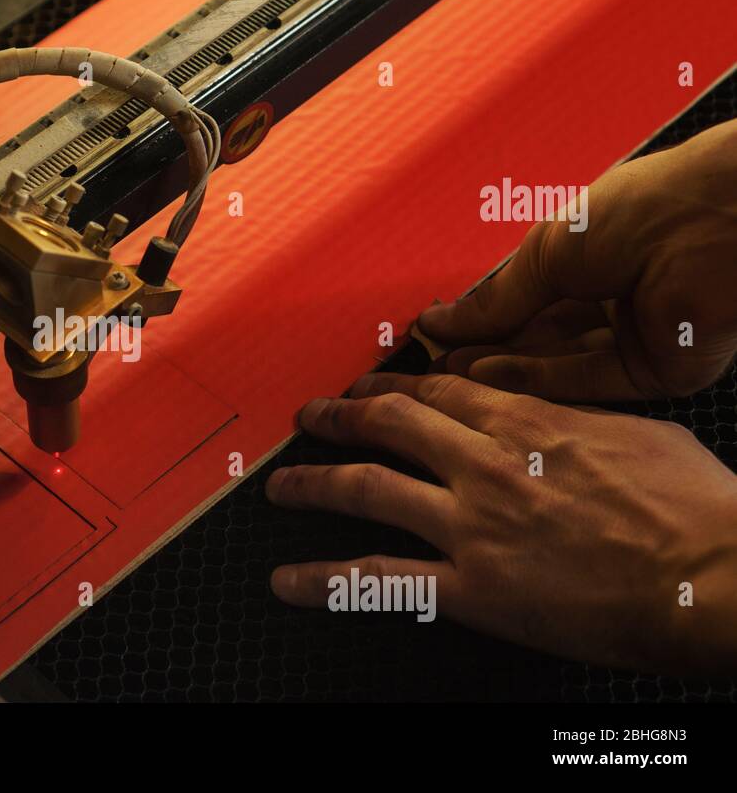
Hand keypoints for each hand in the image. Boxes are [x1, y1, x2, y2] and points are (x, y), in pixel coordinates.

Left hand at [265, 373, 736, 675]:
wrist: (716, 571)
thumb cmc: (695, 506)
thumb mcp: (637, 431)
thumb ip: (575, 418)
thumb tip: (555, 414)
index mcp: (529, 421)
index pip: (438, 390)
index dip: (392, 386)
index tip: (369, 387)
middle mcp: (486, 464)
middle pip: (389, 425)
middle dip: (340, 415)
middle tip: (309, 415)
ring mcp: (472, 525)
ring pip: (367, 490)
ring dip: (314, 483)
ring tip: (281, 485)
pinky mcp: (474, 588)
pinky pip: (380, 581)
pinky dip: (326, 581)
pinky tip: (288, 581)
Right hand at [418, 119, 736, 400]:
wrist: (719, 221)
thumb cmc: (646, 208)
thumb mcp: (547, 250)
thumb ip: (497, 297)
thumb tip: (442, 321)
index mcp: (595, 257)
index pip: (526, 301)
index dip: (479, 320)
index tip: (433, 336)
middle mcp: (616, 299)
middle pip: (538, 338)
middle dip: (484, 350)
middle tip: (430, 363)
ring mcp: (637, 338)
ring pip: (558, 364)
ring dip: (502, 369)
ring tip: (448, 371)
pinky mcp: (656, 371)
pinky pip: (588, 380)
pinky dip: (538, 380)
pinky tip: (490, 374)